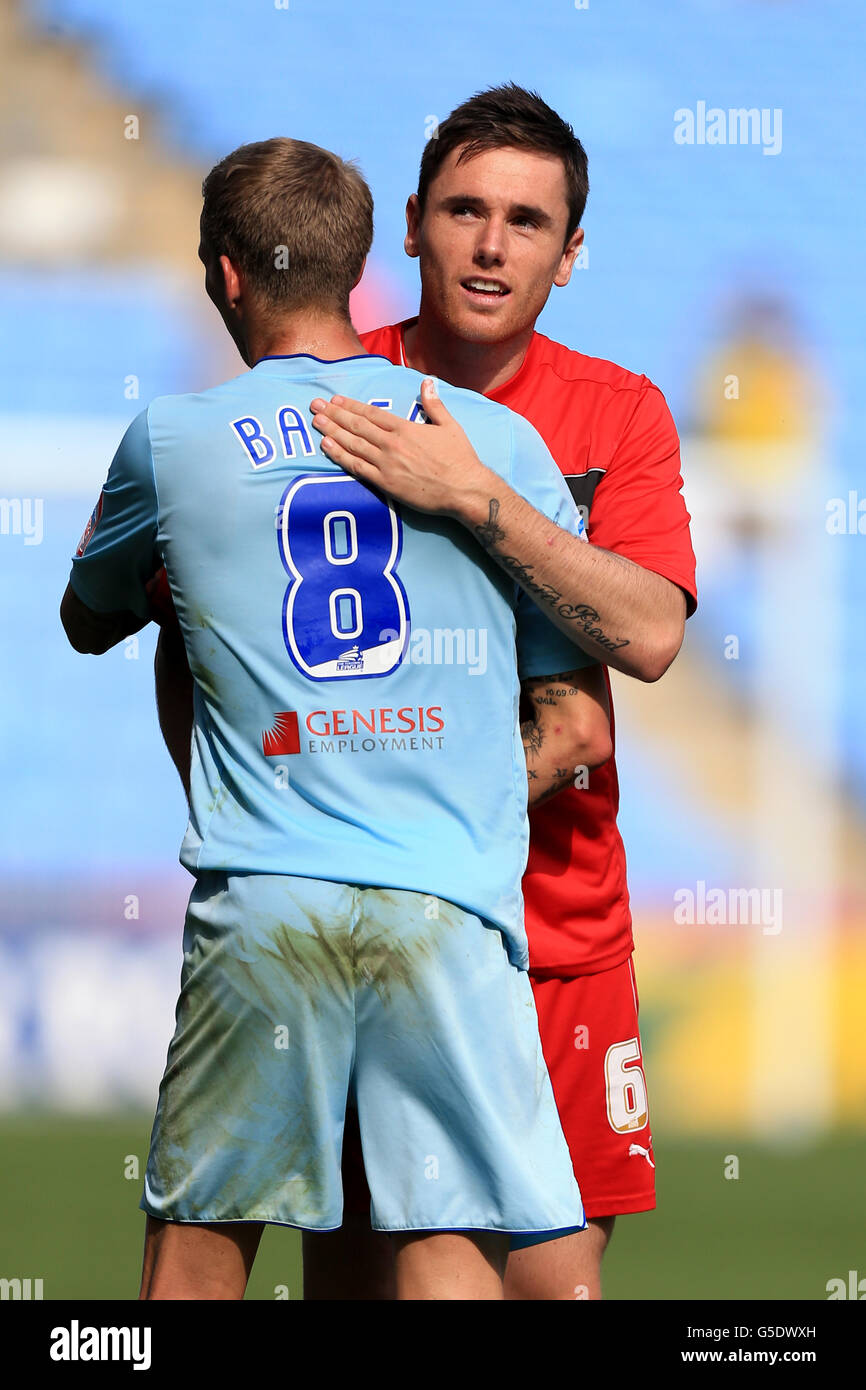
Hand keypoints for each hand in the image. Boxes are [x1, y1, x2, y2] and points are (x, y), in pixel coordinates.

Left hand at [309, 378, 492, 517]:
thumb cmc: (460, 459)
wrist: (464, 489)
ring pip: (352, 444)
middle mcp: (392, 443)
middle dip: (334, 414)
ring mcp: (386, 463)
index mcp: (406, 428)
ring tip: (316, 422)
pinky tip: (326, 446)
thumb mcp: (450, 426)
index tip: (335, 399)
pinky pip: (357, 467)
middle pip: (356, 426)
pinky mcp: (385, 483)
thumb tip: (427, 382)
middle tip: (315, 405)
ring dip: (331, 431)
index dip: (351, 405)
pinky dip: (340, 456)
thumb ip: (435, 403)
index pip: (371, 413)